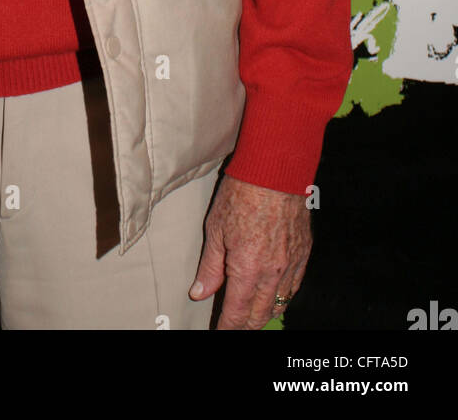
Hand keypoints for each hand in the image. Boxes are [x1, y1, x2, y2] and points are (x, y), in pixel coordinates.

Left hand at [188, 176, 311, 328]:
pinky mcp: (304, 253)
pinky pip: (295, 286)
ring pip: (280, 304)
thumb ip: (210, 267)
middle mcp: (273, 272)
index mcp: (248, 268)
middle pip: (260, 315)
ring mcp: (291, 264)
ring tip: (251, 318)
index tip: (220, 332)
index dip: (227, 327)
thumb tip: (199, 293)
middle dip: (245, 326)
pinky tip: (274, 297)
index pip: (237, 312)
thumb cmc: (242, 193)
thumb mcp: (215, 229)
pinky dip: (283, 297)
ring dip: (265, 315)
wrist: (275, 171)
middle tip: (234, 327)